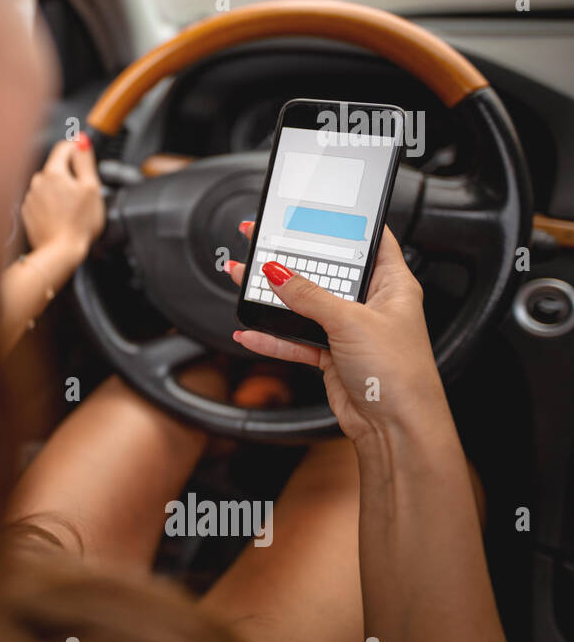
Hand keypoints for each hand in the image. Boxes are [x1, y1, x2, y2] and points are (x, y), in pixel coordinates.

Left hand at [20, 135, 103, 265]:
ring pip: (49, 185)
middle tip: (84, 193)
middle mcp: (37, 182)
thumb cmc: (78, 224)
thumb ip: (85, 160)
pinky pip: (42, 200)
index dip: (78, 149)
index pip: (64, 147)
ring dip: (60, 190)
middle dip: (70, 175)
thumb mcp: (91, 188)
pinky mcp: (28, 213)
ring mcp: (30, 198)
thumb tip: (81, 140)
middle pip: (56, 167)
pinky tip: (61, 216)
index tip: (85, 159)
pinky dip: (51, 204)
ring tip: (73, 209)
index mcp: (52, 172)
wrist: (59, 252)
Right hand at [226, 222, 448, 443]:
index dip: (338, 224)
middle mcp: (371, 304)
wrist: (395, 429)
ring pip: (303, 306)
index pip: (366, 241)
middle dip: (290, 260)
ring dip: (273, 298)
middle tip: (259, 241)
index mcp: (392, 285)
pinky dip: (272, 337)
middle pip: (324, 272)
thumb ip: (309, 295)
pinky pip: (295, 340)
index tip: (306, 212)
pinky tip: (250, 331)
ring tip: (242, 278)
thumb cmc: (399, 374)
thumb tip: (278, 272)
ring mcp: (349, 331)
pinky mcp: (332, 356)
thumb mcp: (350, 322)